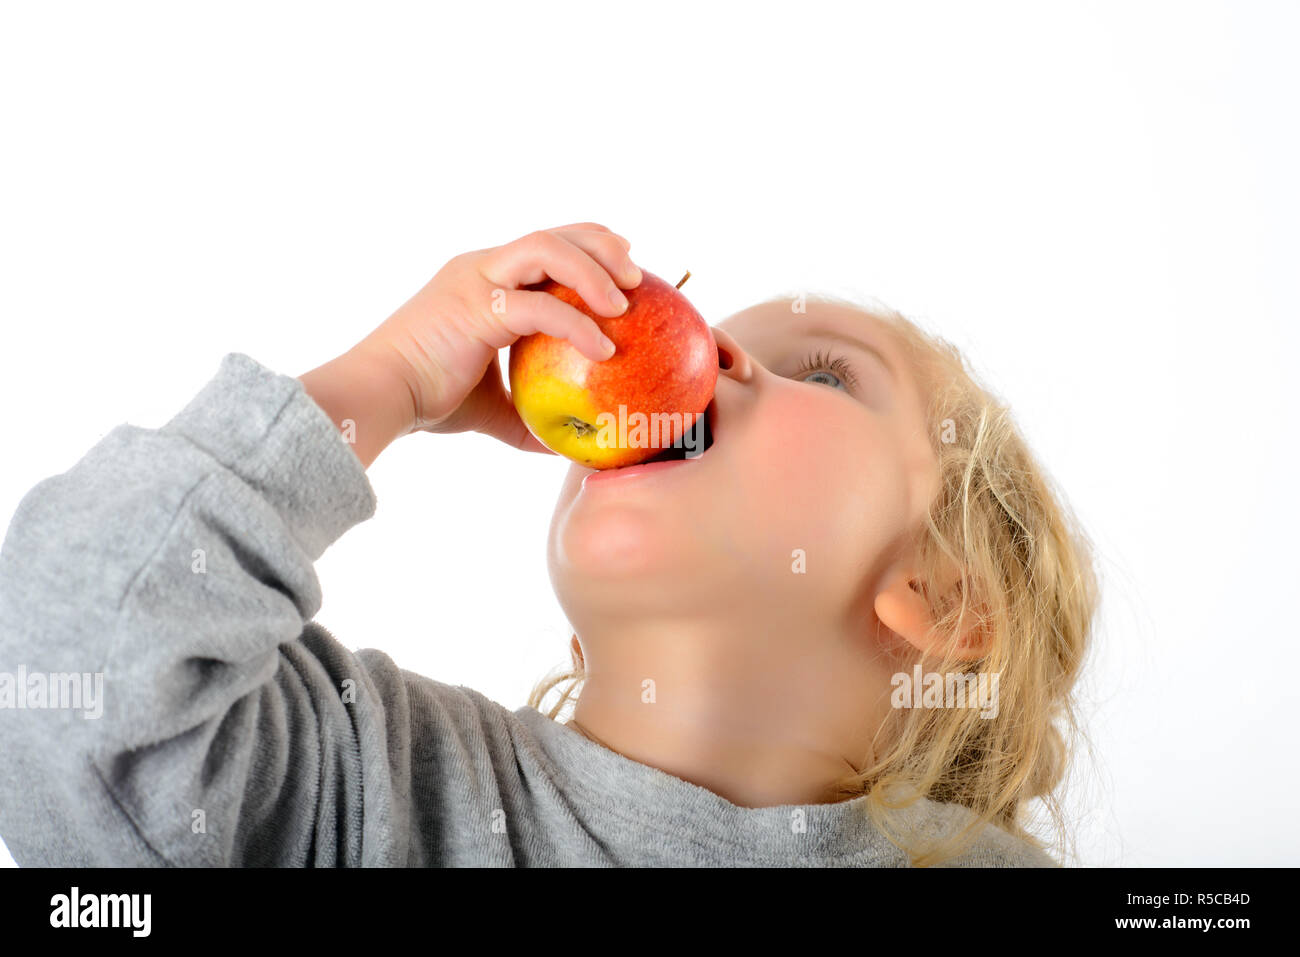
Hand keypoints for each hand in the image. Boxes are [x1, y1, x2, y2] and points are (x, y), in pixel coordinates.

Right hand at [359, 222, 642, 452]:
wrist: (380, 397)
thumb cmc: (426, 402)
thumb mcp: (490, 410)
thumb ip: (528, 419)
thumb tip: (565, 446)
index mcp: (484, 280)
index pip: (543, 246)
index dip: (587, 246)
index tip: (625, 266)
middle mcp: (481, 268)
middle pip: (552, 234)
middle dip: (601, 245)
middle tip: (638, 276)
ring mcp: (477, 280)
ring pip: (547, 250)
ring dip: (593, 271)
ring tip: (625, 303)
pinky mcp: (477, 306)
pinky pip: (541, 307)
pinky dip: (577, 324)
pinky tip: (603, 350)